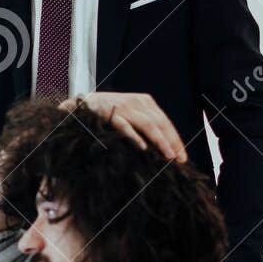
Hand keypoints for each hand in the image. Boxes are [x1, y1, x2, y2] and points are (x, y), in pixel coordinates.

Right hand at [62, 92, 186, 162]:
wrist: (79, 105)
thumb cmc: (107, 113)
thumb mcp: (129, 113)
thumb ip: (144, 123)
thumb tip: (163, 146)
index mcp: (144, 101)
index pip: (165, 121)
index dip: (175, 139)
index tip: (182, 156)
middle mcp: (136, 102)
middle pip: (160, 123)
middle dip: (172, 142)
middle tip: (180, 160)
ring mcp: (123, 106)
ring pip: (148, 125)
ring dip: (160, 141)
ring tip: (168, 156)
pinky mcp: (108, 113)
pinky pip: (124, 125)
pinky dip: (134, 136)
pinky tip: (143, 148)